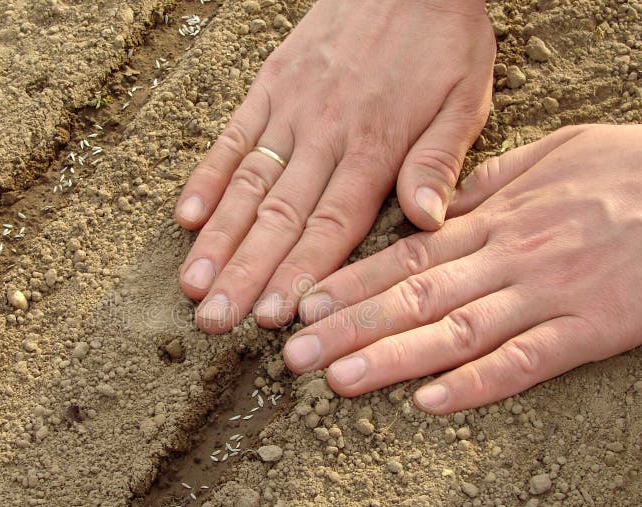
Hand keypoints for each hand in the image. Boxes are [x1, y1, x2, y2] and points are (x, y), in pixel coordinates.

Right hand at [175, 0, 494, 332]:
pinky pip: (231, 137)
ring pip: (247, 185)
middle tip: (213, 321)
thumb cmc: (442, 39)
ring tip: (191, 285)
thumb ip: (440, 162)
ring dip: (217, 239)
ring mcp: (290, 110)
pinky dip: (207, 178)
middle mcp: (324, 134)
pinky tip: (186, 217)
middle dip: (244, 274)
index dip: (298, 274)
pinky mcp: (268, 87)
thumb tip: (427, 221)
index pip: (331, 225)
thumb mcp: (467, 98)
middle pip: (278, 216)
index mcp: (375, 146)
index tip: (270, 318)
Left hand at [283, 124, 641, 413]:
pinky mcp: (592, 329)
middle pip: (414, 298)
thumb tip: (430, 210)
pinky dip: (478, 383)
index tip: (305, 304)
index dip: (350, 283)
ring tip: (339, 380)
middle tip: (296, 354)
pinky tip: (430, 403)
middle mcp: (508, 258)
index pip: (405, 257)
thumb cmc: (624, 171)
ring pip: (456, 331)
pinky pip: (527, 360)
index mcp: (493, 220)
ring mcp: (548, 295)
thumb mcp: (548, 156)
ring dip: (393, 357)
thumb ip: (483, 186)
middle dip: (349, 327)